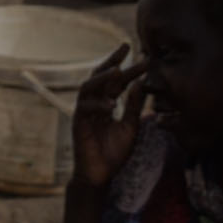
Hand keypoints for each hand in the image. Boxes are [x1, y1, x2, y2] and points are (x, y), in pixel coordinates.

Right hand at [72, 54, 151, 186]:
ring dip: (102, 77)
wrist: (101, 174)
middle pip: (100, 76)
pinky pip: (85, 109)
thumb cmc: (114, 152)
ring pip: (89, 87)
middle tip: (126, 47)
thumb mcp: (130, 127)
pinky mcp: (78, 124)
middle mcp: (94, 104)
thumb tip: (139, 84)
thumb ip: (133, 106)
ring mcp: (84, 112)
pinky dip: (97, 105)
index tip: (145, 56)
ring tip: (118, 69)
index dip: (130, 68)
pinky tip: (111, 105)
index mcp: (107, 103)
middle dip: (112, 60)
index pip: (118, 81)